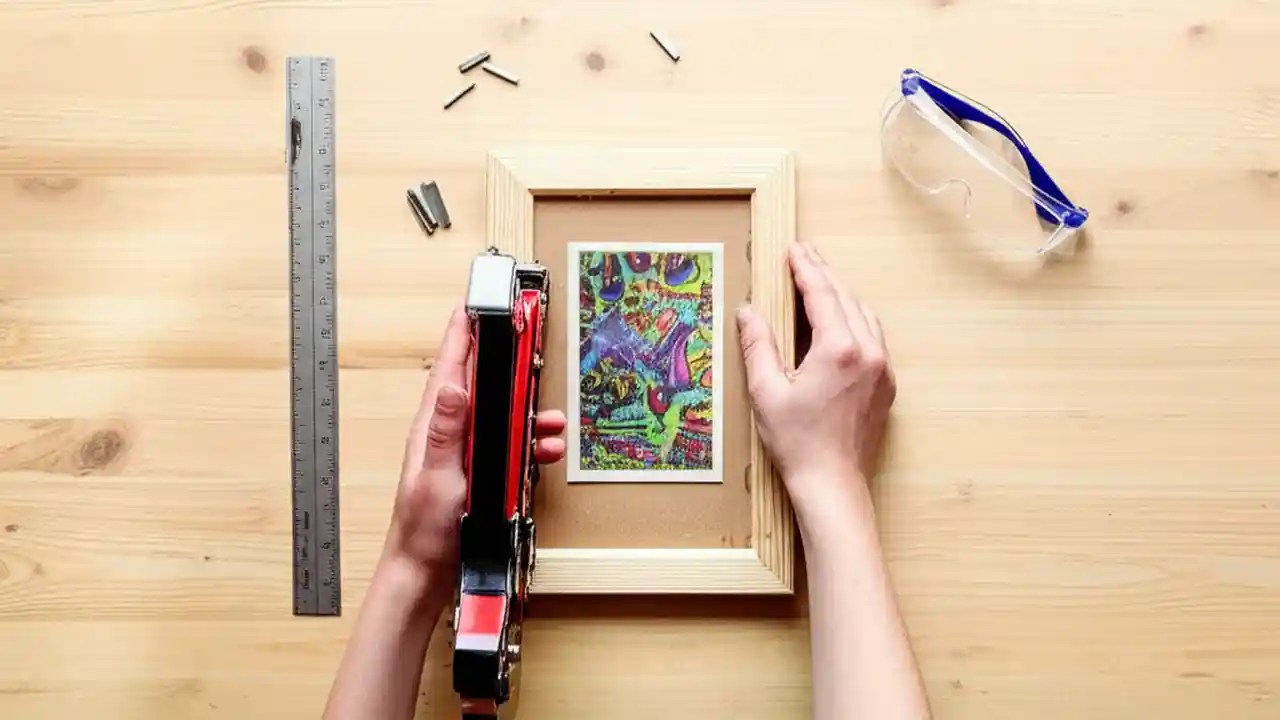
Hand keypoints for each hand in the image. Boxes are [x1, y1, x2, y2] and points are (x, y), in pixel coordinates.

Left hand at [381, 304, 566, 603]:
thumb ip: (447, 430)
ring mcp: (468, 452)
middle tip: (531, 346)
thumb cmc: (423, 529)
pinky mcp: (483, 472)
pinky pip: (513, 448)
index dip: (463, 332)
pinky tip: (546, 451)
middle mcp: (451, 433)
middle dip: (510, 367)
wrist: (426, 573)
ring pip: (506, 417)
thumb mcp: (437, 476)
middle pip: (484, 384)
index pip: (449, 366)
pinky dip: (532, 445)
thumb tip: (452, 383)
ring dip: (530, 415)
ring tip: (551, 422)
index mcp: (434, 425)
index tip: (477, 301)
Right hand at [736, 243, 895, 515]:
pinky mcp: (887, 385)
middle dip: (824, 274)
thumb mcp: (767, 391)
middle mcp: (868, 352)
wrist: (833, 484)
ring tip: (820, 281)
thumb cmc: (797, 442)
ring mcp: (882, 368)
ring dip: (842, 295)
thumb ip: (758, 345)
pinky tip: (840, 320)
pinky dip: (856, 319)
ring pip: (864, 315)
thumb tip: (748, 311)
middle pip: (846, 298)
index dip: (805, 268)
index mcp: (838, 349)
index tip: (794, 249)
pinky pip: (874, 338)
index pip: (821, 294)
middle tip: (804, 255)